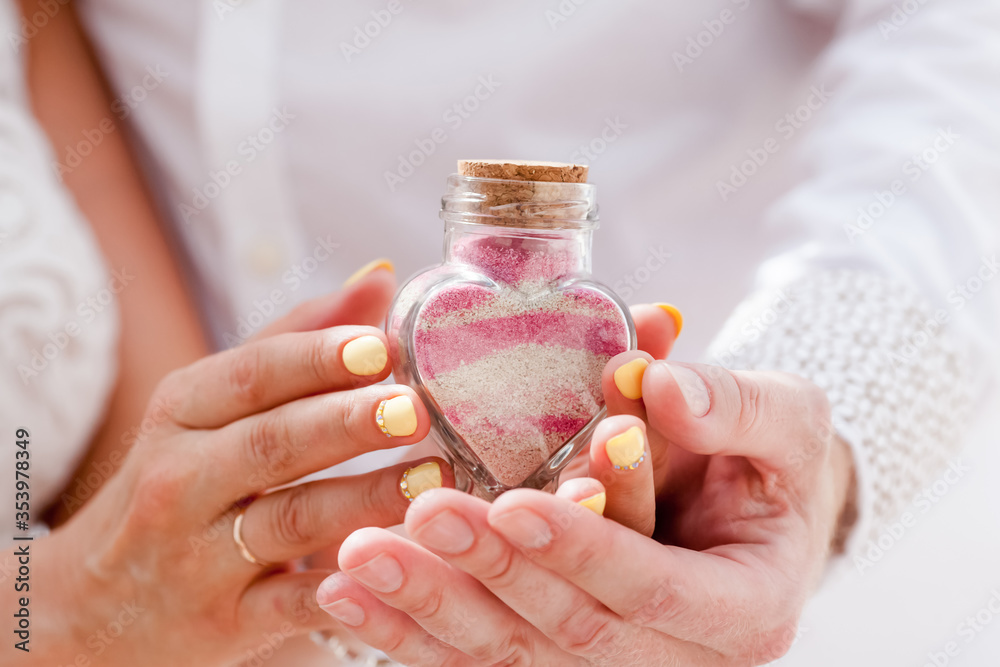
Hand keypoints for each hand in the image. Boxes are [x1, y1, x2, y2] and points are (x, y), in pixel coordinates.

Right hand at [23, 264, 454, 665]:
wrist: (96, 605)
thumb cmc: (179, 481)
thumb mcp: (214, 406)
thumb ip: (298, 341)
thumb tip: (381, 278)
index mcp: (185, 410)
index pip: (254, 373)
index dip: (319, 358)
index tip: (381, 346)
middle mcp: (182, 478)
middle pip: (273, 443)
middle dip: (347, 423)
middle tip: (415, 409)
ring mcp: (200, 555)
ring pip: (292, 520)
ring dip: (366, 498)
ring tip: (433, 478)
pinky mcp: (226, 621)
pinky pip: (291, 604)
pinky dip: (341, 589)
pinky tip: (394, 565)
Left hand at [319, 361, 853, 665]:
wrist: (755, 505)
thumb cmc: (771, 456)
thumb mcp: (786, 417)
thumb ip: (735, 404)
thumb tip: (660, 384)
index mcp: (742, 606)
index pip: (651, 587)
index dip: (582, 546)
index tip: (514, 500)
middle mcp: (674, 654)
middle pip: (569, 631)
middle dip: (490, 573)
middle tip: (417, 517)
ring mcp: (612, 662)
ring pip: (511, 656)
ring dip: (429, 609)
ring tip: (355, 560)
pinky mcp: (558, 651)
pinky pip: (481, 656)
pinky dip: (411, 629)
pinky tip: (346, 598)